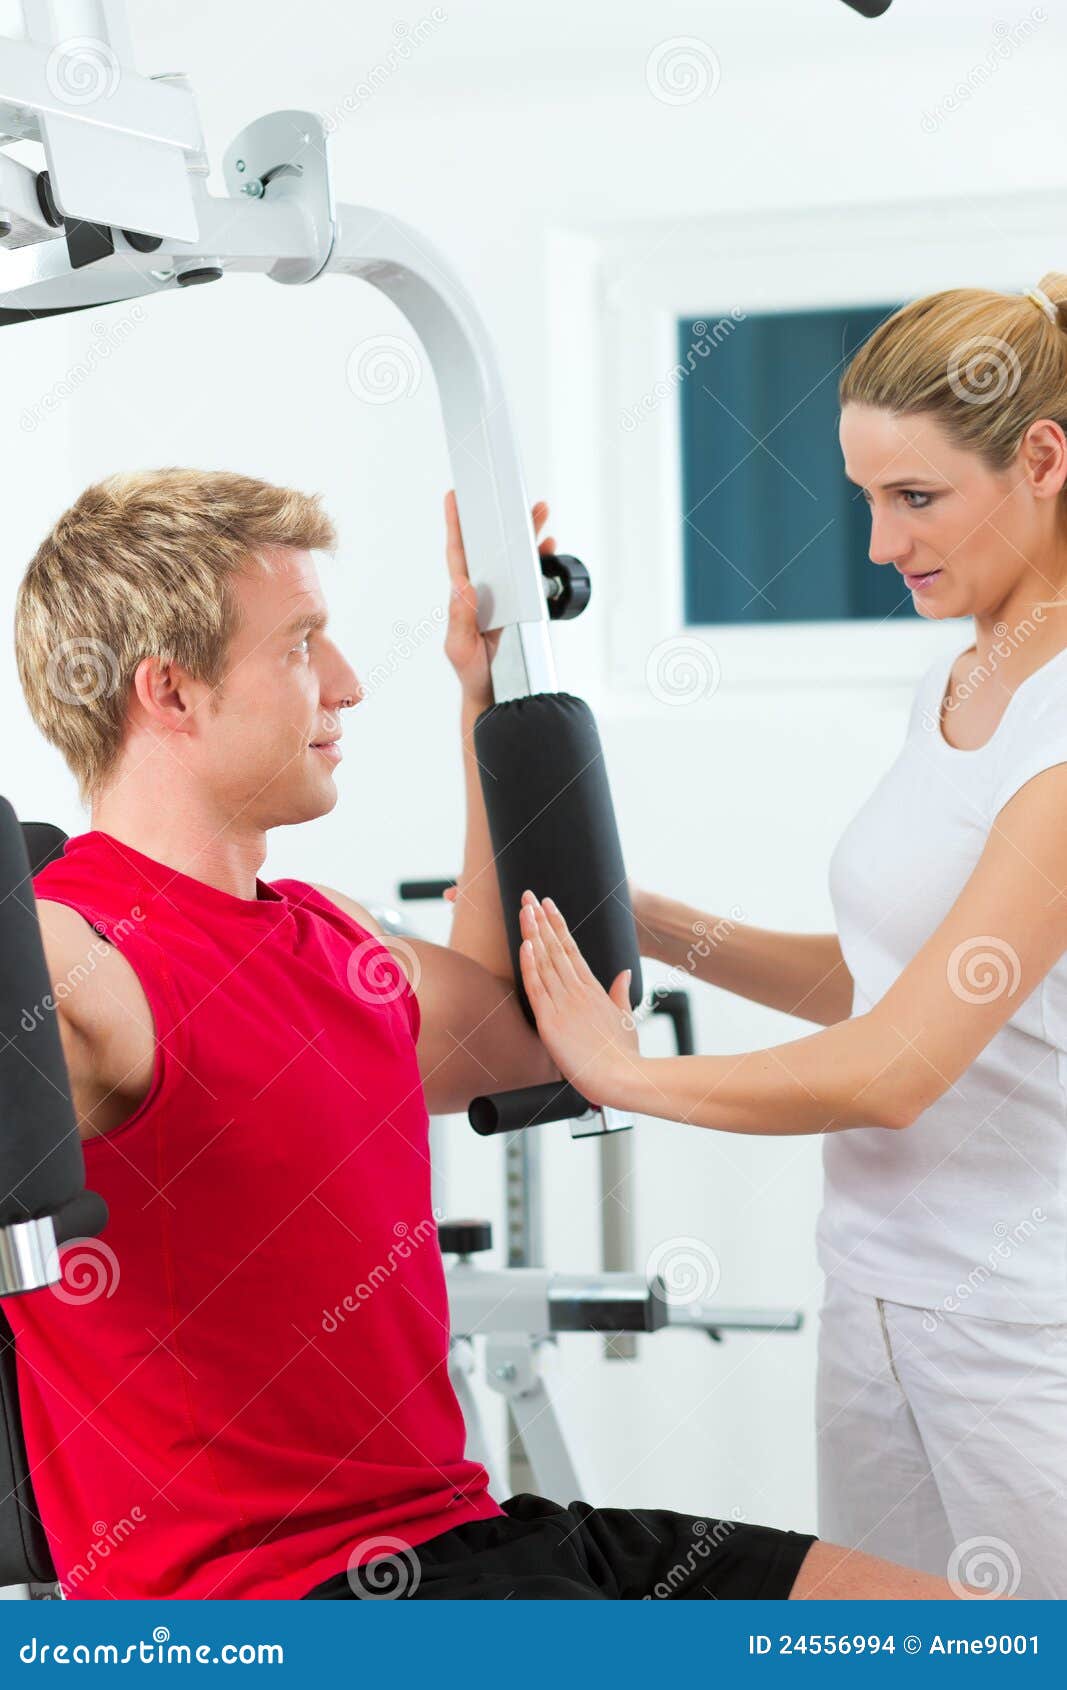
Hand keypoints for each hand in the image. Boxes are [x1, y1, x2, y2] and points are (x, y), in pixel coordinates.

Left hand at [444, 489, 555, 709]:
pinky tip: (550, 549)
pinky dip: (543, 561)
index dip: (455, 525)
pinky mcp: (525, 607)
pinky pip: (535, 577)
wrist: (496, 694)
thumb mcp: (460, 647)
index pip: (459, 554)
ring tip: (540, 513)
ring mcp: (506, 598)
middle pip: (492, 547)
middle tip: (512, 496)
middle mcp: (485, 591)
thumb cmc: (472, 672)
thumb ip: (459, 618)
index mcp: (464, 596)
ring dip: (528, 536)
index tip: (454, 497)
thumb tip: (461, 584)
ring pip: (516, 558)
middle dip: (502, 520)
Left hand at [518, 890, 642, 1109]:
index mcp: (593, 988)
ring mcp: (564, 1004)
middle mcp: (577, 990)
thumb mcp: (625, 1017)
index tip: (547, 904)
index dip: (557, 924)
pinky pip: (537, 988)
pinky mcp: (551, 1022)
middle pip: (554, 947)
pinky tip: (525, 944)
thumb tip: (624, 972)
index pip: (571, 948)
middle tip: (528, 895)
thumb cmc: (623, 1054)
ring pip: (544, 961)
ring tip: (523, 908)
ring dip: (532, 933)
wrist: (621, 1078)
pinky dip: (529, 964)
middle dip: (540, 919)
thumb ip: (620, 992)